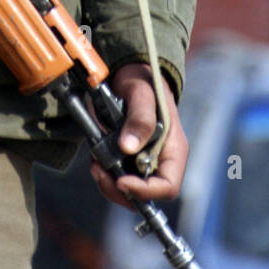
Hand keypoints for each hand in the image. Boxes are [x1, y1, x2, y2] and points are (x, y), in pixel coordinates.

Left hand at [90, 62, 187, 208]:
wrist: (131, 74)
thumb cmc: (144, 81)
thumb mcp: (142, 94)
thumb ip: (140, 118)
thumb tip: (128, 147)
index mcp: (173, 149)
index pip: (168, 186)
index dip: (146, 191)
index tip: (122, 181)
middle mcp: (159, 160)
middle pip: (145, 194)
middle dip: (120, 190)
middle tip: (100, 172)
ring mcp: (142, 161)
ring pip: (128, 190)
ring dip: (108, 183)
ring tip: (95, 164)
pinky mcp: (126, 158)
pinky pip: (115, 176)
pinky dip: (103, 173)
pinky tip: (95, 158)